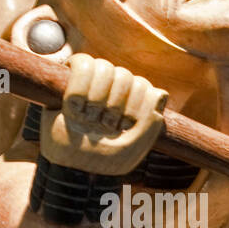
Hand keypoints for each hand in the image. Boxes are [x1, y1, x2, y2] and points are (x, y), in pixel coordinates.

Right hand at [40, 53, 166, 175]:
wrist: (68, 165)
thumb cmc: (103, 159)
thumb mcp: (133, 148)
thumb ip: (151, 123)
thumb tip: (160, 94)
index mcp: (133, 102)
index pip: (144, 87)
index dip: (134, 108)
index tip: (122, 129)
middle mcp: (115, 89)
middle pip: (125, 75)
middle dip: (113, 106)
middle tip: (102, 128)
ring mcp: (93, 81)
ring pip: (104, 67)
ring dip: (95, 99)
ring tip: (86, 120)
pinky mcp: (69, 75)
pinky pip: (82, 62)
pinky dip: (78, 87)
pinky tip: (72, 107)